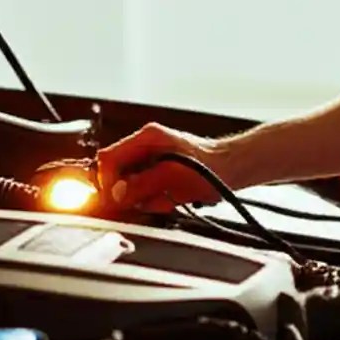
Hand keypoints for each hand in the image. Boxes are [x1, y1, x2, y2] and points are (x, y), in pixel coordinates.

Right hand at [95, 123, 238, 212]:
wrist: (232, 170)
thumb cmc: (211, 166)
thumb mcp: (174, 176)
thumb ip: (143, 183)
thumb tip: (116, 194)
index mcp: (146, 138)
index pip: (109, 159)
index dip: (107, 181)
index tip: (115, 199)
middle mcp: (145, 147)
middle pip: (116, 175)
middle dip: (130, 193)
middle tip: (147, 201)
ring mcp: (151, 161)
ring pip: (129, 187)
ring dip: (144, 200)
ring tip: (166, 200)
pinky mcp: (158, 175)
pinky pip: (144, 194)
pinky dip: (154, 202)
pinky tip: (170, 201)